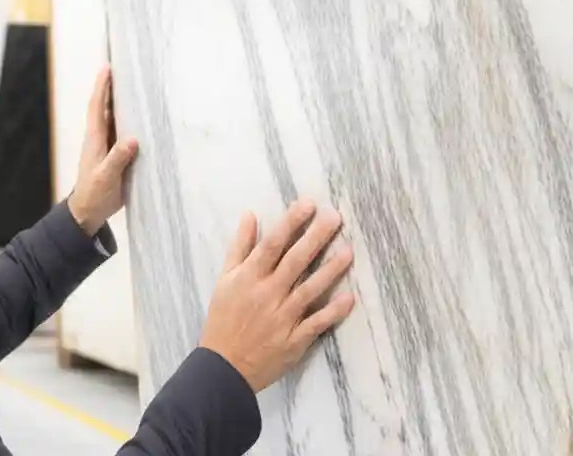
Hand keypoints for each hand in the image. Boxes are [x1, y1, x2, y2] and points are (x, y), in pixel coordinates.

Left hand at [68, 65, 139, 235]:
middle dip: (111, 88)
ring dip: (121, 102)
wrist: (88, 212)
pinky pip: (123, 132)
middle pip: (105, 108)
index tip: (107, 68)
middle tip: (123, 70)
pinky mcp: (115, 155)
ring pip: (114, 119)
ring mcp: (108, 146)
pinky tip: (141, 117)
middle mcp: (101, 138)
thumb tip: (132, 139)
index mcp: (95, 140)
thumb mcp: (106, 177)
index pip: (97, 107)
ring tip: (134, 87)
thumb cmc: (94, 194)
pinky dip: (130, 121)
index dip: (101, 88)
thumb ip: (117, 159)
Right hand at [199, 200, 355, 391]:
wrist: (223, 367)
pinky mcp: (294, 339)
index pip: (273, 244)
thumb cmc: (224, 319)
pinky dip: (333, 311)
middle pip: (295, 261)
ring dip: (330, 270)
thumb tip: (250, 215)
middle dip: (316, 237)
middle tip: (335, 217)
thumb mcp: (225, 280)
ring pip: (310, 289)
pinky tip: (350, 297)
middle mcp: (267, 294)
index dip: (291, 222)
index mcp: (249, 278)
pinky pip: (317, 322)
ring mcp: (282, 318)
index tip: (308, 204)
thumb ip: (240, 247)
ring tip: (349, 250)